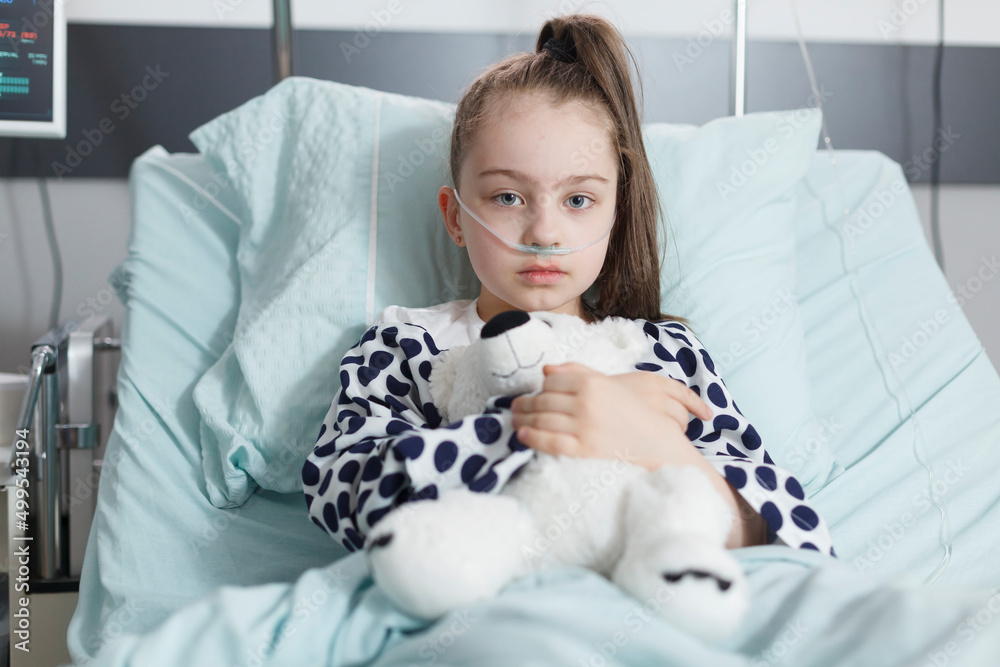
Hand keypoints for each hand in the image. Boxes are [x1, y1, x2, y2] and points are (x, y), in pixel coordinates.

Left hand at [510, 362, 710, 469]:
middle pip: (543, 400)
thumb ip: (578, 373)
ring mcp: (584, 426)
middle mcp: (587, 402)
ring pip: (542, 420)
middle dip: (525, 404)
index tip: (534, 394)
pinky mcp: (584, 449)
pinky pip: (549, 442)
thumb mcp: (609, 385)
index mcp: (592, 383)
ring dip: (523, 419)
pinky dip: (532, 437)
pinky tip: (523, 435)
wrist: (656, 443)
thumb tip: (545, 370)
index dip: (540, 389)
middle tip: (514, 408)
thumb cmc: (632, 412)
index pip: (552, 382)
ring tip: (515, 421)